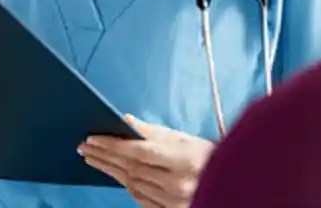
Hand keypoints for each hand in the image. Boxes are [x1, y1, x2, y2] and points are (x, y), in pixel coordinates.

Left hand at [79, 116, 213, 207]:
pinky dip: (127, 186)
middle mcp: (179, 185)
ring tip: (94, 159)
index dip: (112, 145)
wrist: (236, 185)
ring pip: (133, 186)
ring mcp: (175, 203)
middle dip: (104, 157)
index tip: (91, 138)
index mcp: (185, 162)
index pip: (138, 152)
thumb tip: (126, 121)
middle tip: (84, 147)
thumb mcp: (188, 140)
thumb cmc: (214, 159)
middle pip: (131, 170)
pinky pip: (142, 201)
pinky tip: (116, 175)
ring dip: (111, 171)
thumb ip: (155, 132)